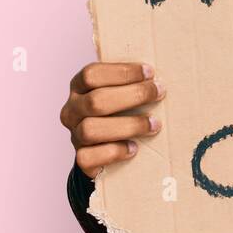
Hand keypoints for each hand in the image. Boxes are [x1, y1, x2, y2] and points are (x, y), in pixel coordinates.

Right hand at [60, 62, 164, 179]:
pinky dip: (115, 152)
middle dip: (133, 95)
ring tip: (154, 124)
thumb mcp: (122, 92)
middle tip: (159, 93)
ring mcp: (75, 136)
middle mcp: (72, 110)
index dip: (121, 72)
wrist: (107, 151)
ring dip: (128, 125)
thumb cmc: (121, 113)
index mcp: (79, 87)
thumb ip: (132, 81)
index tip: (150, 73)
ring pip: (91, 129)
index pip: (91, 74)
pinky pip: (90, 157)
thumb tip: (158, 77)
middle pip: (95, 100)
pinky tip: (134, 148)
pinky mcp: (82, 159)